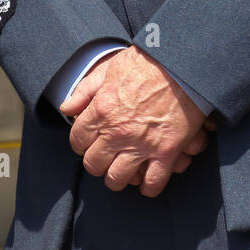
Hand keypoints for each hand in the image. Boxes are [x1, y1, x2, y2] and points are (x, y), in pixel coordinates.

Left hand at [60, 44, 213, 196]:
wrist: (183, 64)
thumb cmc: (146, 62)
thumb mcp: (109, 68)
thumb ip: (84, 90)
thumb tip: (66, 108)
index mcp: (101, 110)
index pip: (77, 140)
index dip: (80, 144)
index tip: (88, 143)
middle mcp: (117, 132)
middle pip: (93, 164)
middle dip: (96, 163)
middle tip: (104, 159)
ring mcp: (142, 144)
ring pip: (117, 179)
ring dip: (117, 178)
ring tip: (122, 173)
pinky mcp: (166, 151)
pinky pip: (153, 182)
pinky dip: (148, 187)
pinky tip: (146, 183)